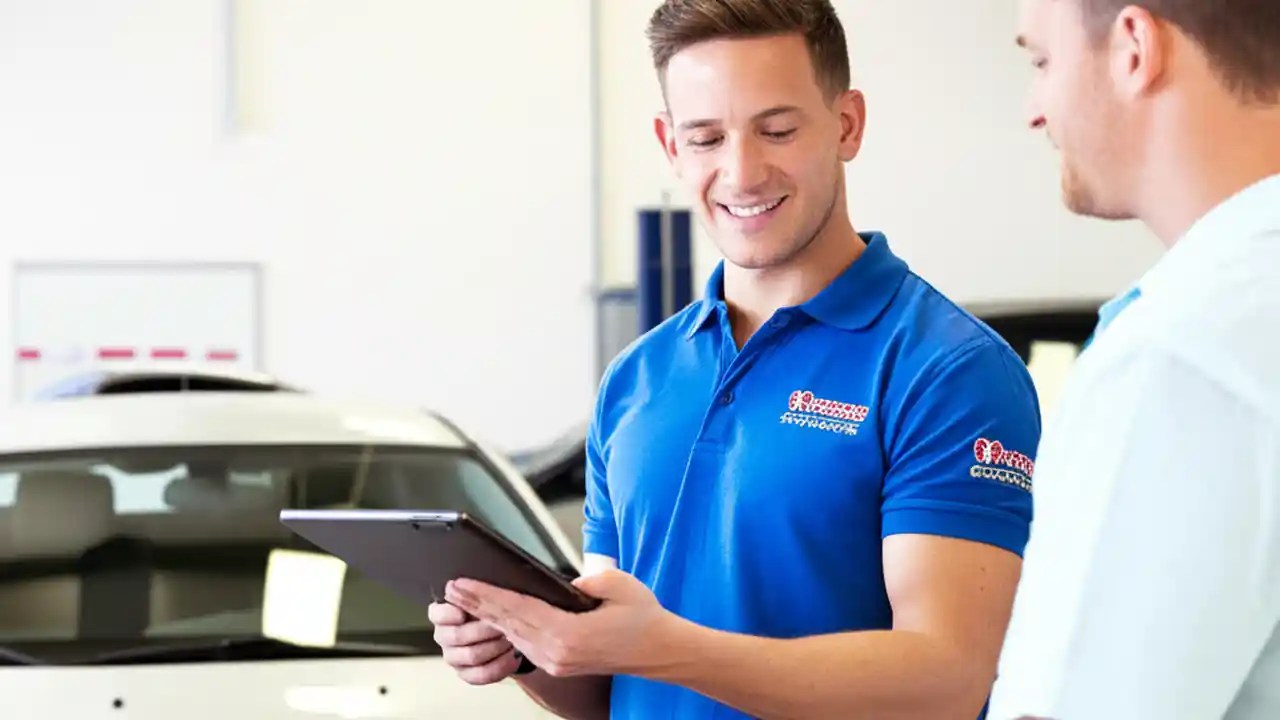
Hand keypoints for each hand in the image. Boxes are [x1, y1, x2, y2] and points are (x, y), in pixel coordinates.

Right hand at [428, 600, 521, 684]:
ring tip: (511, 637)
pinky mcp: (467, 674)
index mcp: (445, 614)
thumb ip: (474, 593)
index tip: (463, 613)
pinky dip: (500, 665)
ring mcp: (455, 657)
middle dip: (483, 629)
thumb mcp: (489, 598)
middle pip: (456, 636)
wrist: (512, 632)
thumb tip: (455, 585)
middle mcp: (445, 636)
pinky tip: (512, 656)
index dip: (448, 614)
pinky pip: (480, 675)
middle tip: (502, 623)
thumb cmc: (495, 610)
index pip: (436, 614)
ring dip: (495, 646)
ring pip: (470, 656)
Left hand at [444, 569, 682, 678]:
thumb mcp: (617, 585)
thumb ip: (584, 579)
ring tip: (463, 599)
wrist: (660, 650)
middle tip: (450, 588)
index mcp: (568, 635)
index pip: (516, 610)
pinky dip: (505, 627)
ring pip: (512, 635)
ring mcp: (556, 661)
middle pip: (507, 624)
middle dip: (476, 605)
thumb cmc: (643, 617)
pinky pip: (524, 643)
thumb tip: (559, 582)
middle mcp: (557, 653)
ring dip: (486, 616)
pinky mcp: (559, 663)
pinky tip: (492, 616)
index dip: (485, 595)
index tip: (462, 583)